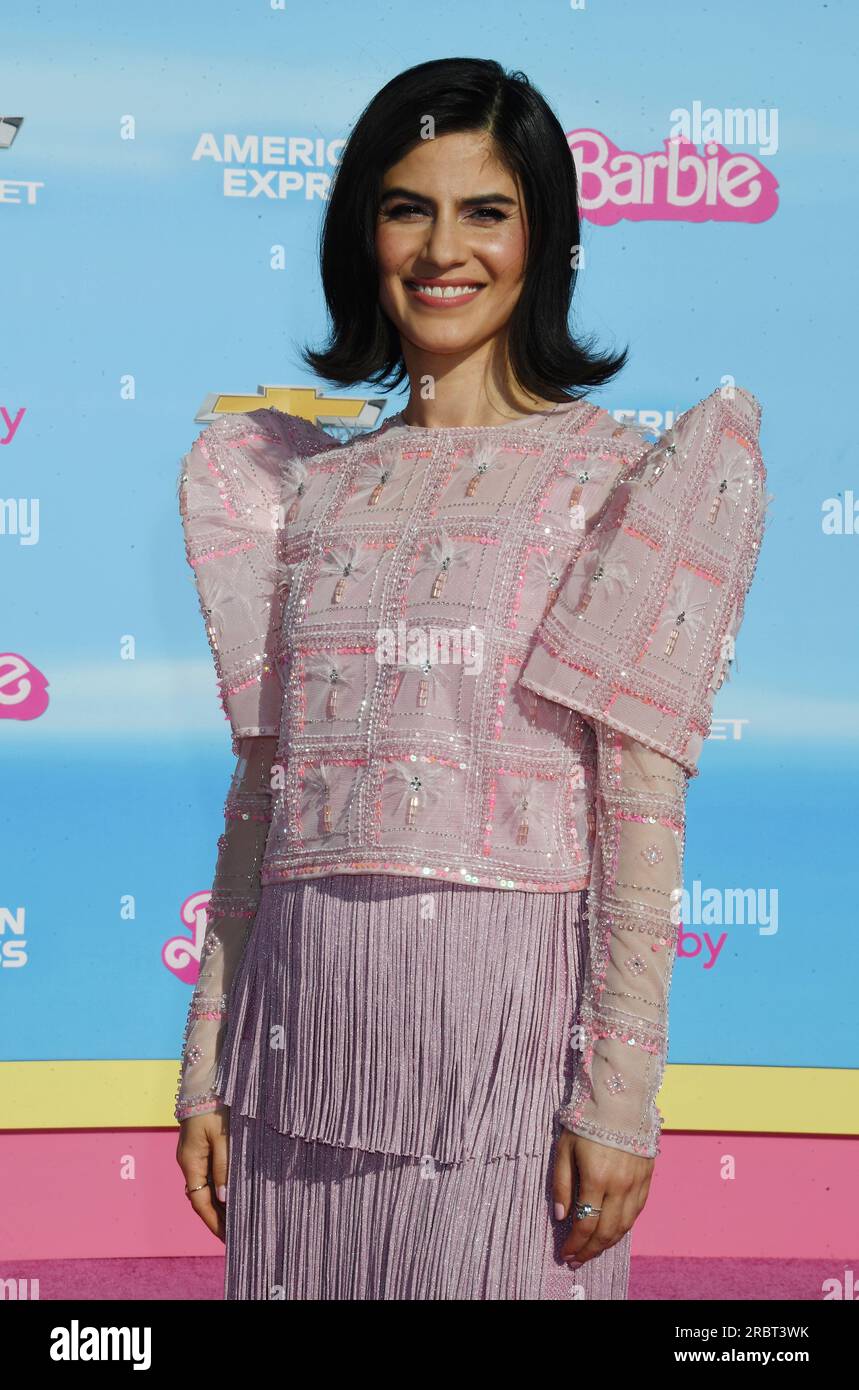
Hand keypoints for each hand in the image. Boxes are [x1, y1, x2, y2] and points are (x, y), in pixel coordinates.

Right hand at [176, 1106, 229, 1241]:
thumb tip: (223, 1199)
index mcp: (190, 1162)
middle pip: (200, 1198)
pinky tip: (231, 1194)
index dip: (214, 1222)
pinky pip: (207, 1175)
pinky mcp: (199, 1147)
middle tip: (235, 1236)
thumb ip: (223, 1167)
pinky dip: (218, 1188)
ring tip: (236, 1221)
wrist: (205, 1080)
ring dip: (218, 1205)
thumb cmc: (215, 1106)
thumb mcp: (223, 1137)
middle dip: (216, 1218)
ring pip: (203, 1188)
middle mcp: (188, 1162)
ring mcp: (192, 1155)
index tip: (228, 1239)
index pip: (200, 1202)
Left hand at [552, 1130, 653, 1263]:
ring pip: (624, 1226)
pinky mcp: (647, 1178)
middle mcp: (620, 1186)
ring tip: (592, 1251)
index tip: (565, 1254)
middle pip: (606, 1231)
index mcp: (596, 1178)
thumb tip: (561, 1216)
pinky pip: (637, 1212)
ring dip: (607, 1244)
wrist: (620, 1099)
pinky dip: (624, 1227)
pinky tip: (613, 1232)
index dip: (574, 1244)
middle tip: (577, 1260)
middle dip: (590, 1250)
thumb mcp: (564, 1149)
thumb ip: (562, 1185)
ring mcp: (636, 1184)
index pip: (585, 1224)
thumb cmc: (587, 1122)